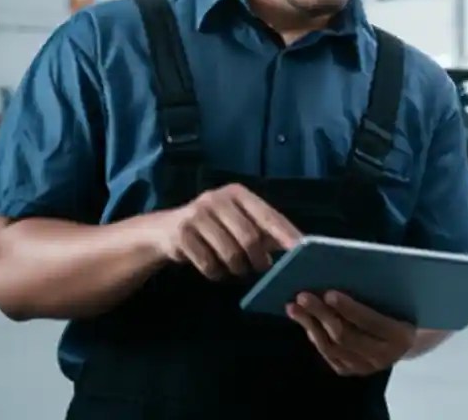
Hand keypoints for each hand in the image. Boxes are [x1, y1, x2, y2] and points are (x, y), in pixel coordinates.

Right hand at [156, 184, 301, 280]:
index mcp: (237, 194)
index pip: (268, 215)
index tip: (302, 251)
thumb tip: (299, 248)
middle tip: (261, 269)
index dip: (286, 235)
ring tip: (237, 270)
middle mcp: (217, 199)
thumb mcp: (238, 222)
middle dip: (258, 259)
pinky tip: (216, 271)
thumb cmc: (213, 227)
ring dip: (237, 269)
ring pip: (230, 254)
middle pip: (250, 238)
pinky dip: (216, 274)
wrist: (164, 231)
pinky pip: (209, 264)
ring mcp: (198, 215)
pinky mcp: (182, 234)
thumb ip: (265, 231)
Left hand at [287, 291, 416, 375]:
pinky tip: (305, 320)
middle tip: (303, 296)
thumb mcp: (398, 298)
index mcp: (401, 335)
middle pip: (346, 336)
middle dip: (322, 315)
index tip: (329, 293)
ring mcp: (366, 367)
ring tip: (294, 307)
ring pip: (332, 348)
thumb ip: (379, 291)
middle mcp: (384, 356)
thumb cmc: (402, 306)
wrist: (410, 336)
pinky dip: (315, 335)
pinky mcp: (351, 370)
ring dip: (310, 326)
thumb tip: (344, 272)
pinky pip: (328, 355)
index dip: (349, 308)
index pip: (371, 322)